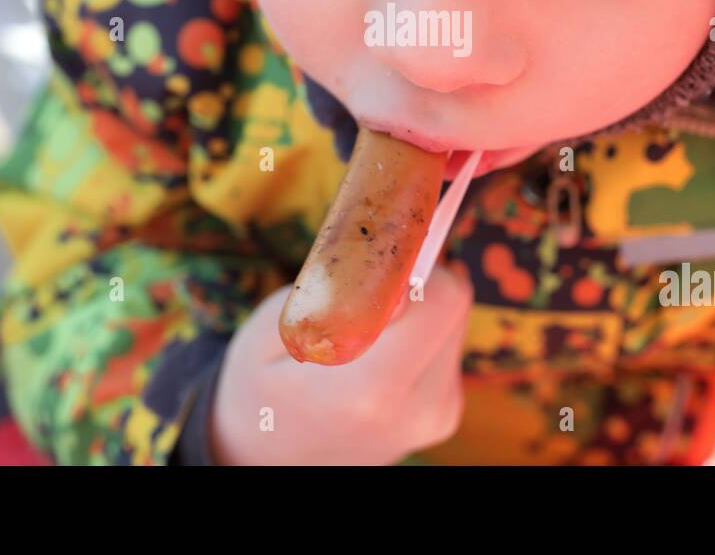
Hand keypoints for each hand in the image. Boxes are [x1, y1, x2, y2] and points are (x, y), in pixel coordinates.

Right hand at [209, 265, 471, 464]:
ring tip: (367, 325)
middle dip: (417, 280)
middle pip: (454, 305)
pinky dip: (420, 333)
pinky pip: (447, 346)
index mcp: (371, 390)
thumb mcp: (273, 330)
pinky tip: (380, 351)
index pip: (442, 299)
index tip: (382, 256)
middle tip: (369, 281)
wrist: (265, 457)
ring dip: (419, 307)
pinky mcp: (444, 415)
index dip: (416, 263)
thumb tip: (399, 264)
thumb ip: (336, 296)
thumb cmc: (260, 387)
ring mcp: (436, 417)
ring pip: (454, 322)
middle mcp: (416, 409)